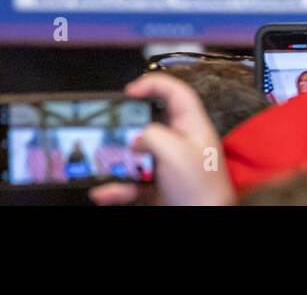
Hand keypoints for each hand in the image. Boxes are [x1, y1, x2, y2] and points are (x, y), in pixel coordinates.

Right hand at [88, 72, 235, 206]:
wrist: (203, 222)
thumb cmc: (200, 189)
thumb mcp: (175, 152)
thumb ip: (153, 135)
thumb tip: (137, 138)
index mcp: (192, 127)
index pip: (176, 93)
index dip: (154, 84)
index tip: (130, 90)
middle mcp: (182, 144)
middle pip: (151, 124)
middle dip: (129, 128)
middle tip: (113, 129)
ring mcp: (169, 167)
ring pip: (137, 156)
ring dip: (118, 162)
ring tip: (103, 163)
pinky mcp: (159, 188)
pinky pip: (132, 183)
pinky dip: (117, 188)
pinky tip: (104, 192)